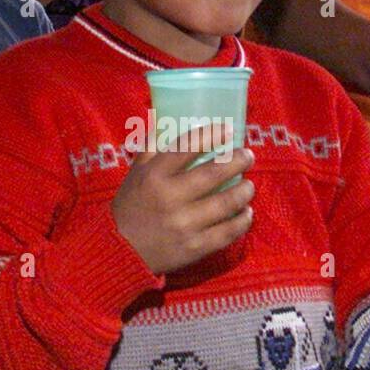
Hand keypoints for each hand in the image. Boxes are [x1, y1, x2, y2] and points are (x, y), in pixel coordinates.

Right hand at [112, 123, 254, 274]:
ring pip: (226, 203)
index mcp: (155, 176)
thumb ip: (151, 147)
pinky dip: (242, 221)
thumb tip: (162, 118)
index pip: (188, 146)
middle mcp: (171, 198)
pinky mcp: (195, 247)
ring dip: (244, 191)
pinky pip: (227, 233)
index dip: (212, 134)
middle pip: (214, 173)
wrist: (120, 251)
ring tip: (249, 185)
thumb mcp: (134, 173)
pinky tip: (246, 213)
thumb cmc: (130, 207)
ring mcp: (185, 224)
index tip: (229, 129)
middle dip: (238, 161)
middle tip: (248, 156)